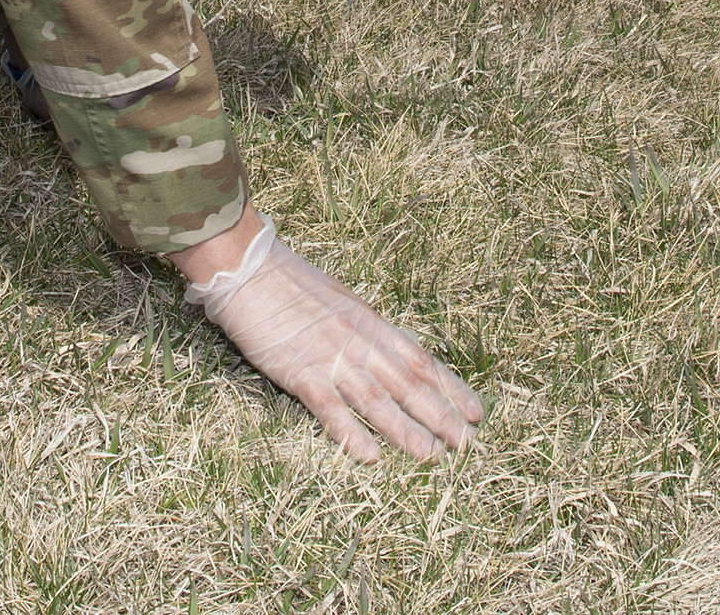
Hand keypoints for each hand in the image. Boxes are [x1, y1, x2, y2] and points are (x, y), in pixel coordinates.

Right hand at [179, 211, 483, 461]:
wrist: (244, 263)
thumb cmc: (283, 278)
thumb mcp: (335, 298)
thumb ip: (358, 326)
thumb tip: (381, 349)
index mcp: (368, 321)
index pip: (419, 359)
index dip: (450, 386)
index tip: (476, 410)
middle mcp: (357, 339)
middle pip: (407, 382)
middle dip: (441, 415)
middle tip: (469, 444)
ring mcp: (329, 355)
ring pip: (377, 398)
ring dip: (405, 430)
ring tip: (431, 457)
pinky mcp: (297, 368)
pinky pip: (329, 406)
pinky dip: (350, 432)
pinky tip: (368, 455)